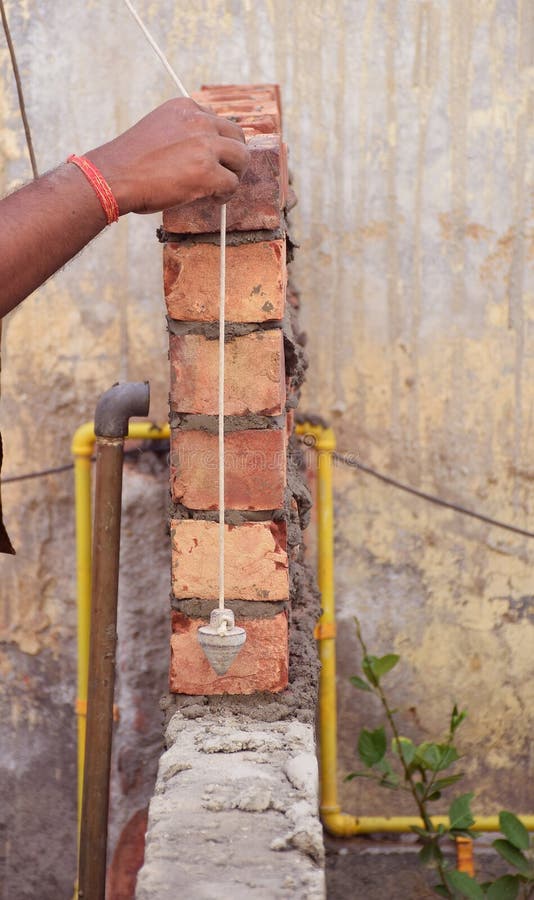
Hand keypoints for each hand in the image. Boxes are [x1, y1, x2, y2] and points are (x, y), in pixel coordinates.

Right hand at [86, 98, 249, 214]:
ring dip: (234, 174)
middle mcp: (198, 120)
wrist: (113, 176)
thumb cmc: (130, 161)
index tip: (210, 159)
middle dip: (233, 156)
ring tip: (220, 188)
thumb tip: (207, 155)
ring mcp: (204, 145)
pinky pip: (232, 183)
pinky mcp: (207, 171)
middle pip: (237, 135)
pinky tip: (214, 199)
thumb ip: (183, 134)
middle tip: (224, 174)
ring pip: (242, 157)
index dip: (218, 143)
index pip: (217, 121)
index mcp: (185, 106)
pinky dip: (226, 194)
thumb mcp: (159, 131)